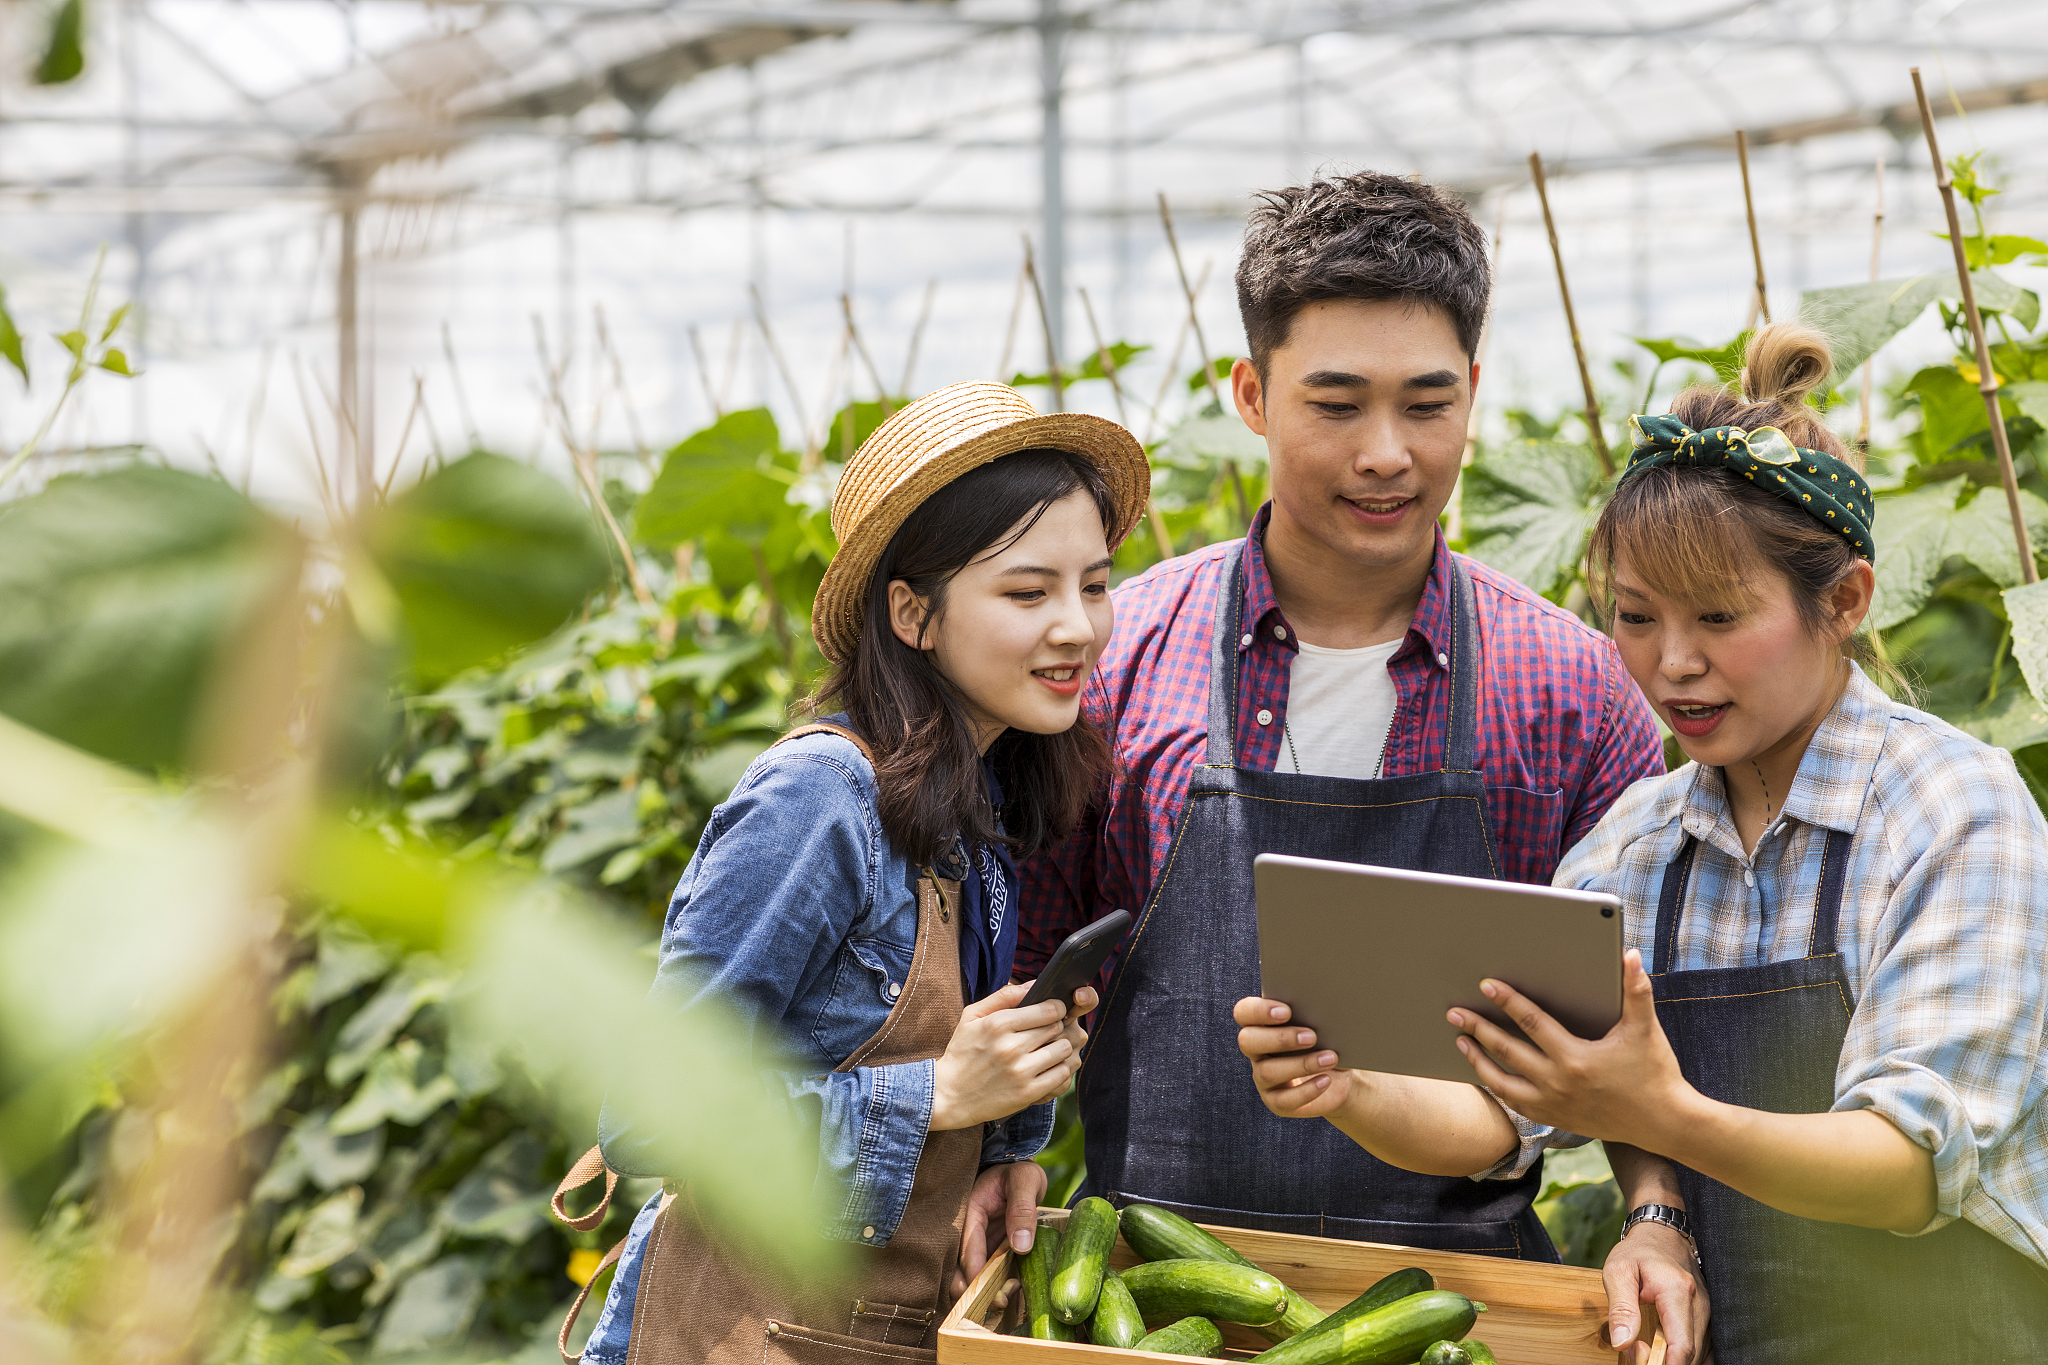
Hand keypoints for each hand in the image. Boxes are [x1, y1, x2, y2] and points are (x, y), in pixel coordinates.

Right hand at [931, 982, 1092, 1130]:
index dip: (1056, 1008)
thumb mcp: (972, 1016)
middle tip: (1049, 1032)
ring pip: (1063, 1050)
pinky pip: (1061, 1075)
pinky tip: (1048, 1067)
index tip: (1053, 1012)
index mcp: (998, 1024)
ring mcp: (1020, 1072)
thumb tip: (1035, 983)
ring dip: (1060, 1048)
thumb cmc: (963, 1052)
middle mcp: (1011, 1047)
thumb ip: (1004, 996)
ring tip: (1049, 1049)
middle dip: (1057, 1027)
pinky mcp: (1027, 1093)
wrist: (949, 1096)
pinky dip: (1060, 1069)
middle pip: (1057, 1028)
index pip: (1048, 1009)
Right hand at [951, 1160, 1047, 1298]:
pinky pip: (986, 1272)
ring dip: (985, 1291)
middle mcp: (969, 1231)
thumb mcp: (1025, 1180)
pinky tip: (1013, 1287)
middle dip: (975, 1290)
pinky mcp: (988, 1250)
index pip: (965, 1249)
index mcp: (970, 1213)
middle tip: (1001, 1300)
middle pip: (959, 1269)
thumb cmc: (1020, 1171)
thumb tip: (1020, 1246)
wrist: (1020, 1170)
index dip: (973, 1274)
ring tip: (1009, 1296)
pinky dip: (994, 1285)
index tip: (987, 1294)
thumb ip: (1022, 1209)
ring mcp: (978, 1242)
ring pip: (970, 1275)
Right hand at [1235, 997, 1352, 1118]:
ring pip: (1268, 1071)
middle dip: (1280, 1038)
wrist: (1338, 1075)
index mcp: (1261, 1023)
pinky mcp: (1275, 1101)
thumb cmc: (1327, 1040)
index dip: (1259, 1011)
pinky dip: (1308, 1089)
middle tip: (1311, 1036)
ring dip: (1302, 1064)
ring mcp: (1262, 1077)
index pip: (1244, 1012)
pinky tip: (1326, 1080)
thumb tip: (1323, 1008)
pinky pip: (1284, 1099)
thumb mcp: (1323, 1025)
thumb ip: (1314, 1013)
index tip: (1287, 1011)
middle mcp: (1256, 1050)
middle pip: (1248, 1041)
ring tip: (1330, 1058)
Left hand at [1446, 950, 1690, 1146]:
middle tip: (1454, 1012)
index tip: (1487, 985)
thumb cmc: (1655, 1072)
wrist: (1665, 1124)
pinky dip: (1495, 1086)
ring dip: (1478, 1060)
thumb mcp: (1645, 1029)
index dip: (1508, 1002)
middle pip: (1508, 1051)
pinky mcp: (1555, 1119)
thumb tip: (1628, 954)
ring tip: (1460, 1041)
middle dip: (1478, 1028)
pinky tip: (1483, 1072)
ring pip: (1503, 1082)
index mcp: (1577, 1058)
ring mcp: (1554, 1105)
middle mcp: (1559, 1084)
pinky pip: (1514, 1103)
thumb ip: (1636, 990)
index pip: (1532, 1024)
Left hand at [1603, 1221, 1708, 1364]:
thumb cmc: (1637, 1253)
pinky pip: (1704, 1347)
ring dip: (1677, 1361)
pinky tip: (1667, 1352)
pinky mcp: (1709, 1317)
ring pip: (1701, 1354)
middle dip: (1667, 1364)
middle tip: (1641, 1359)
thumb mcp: (1617, 1273)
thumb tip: (1622, 1343)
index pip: (1682, 1345)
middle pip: (1692, 1354)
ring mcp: (1709, 1311)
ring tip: (1650, 1351)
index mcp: (1678, 1292)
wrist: (1662, 1236)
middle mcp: (1701, 1304)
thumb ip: (1620, 1308)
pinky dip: (1687, 1356)